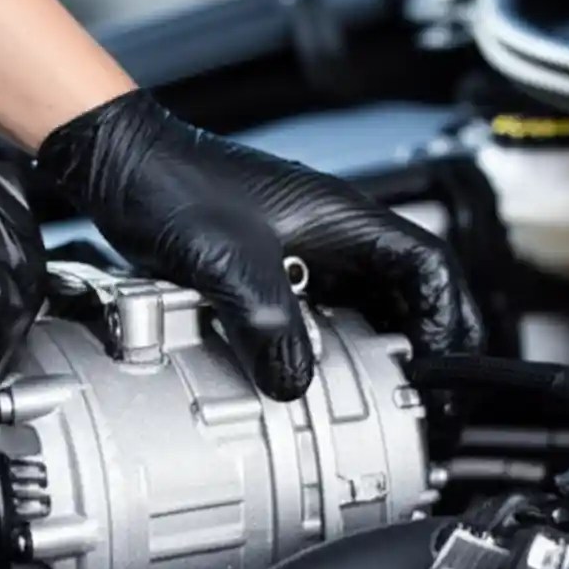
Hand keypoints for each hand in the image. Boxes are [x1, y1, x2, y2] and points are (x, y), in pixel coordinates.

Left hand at [35, 90, 482, 400]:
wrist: (122, 168)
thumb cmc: (174, 186)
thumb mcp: (230, 266)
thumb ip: (270, 329)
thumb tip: (294, 385)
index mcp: (347, 218)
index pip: (429, 269)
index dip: (445, 322)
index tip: (440, 372)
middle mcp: (333, 232)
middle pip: (402, 293)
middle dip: (416, 347)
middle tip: (415, 399)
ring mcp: (301, 248)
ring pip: (358, 305)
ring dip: (367, 349)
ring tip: (369, 398)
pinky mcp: (268, 265)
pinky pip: (313, 311)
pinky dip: (319, 344)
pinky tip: (302, 373)